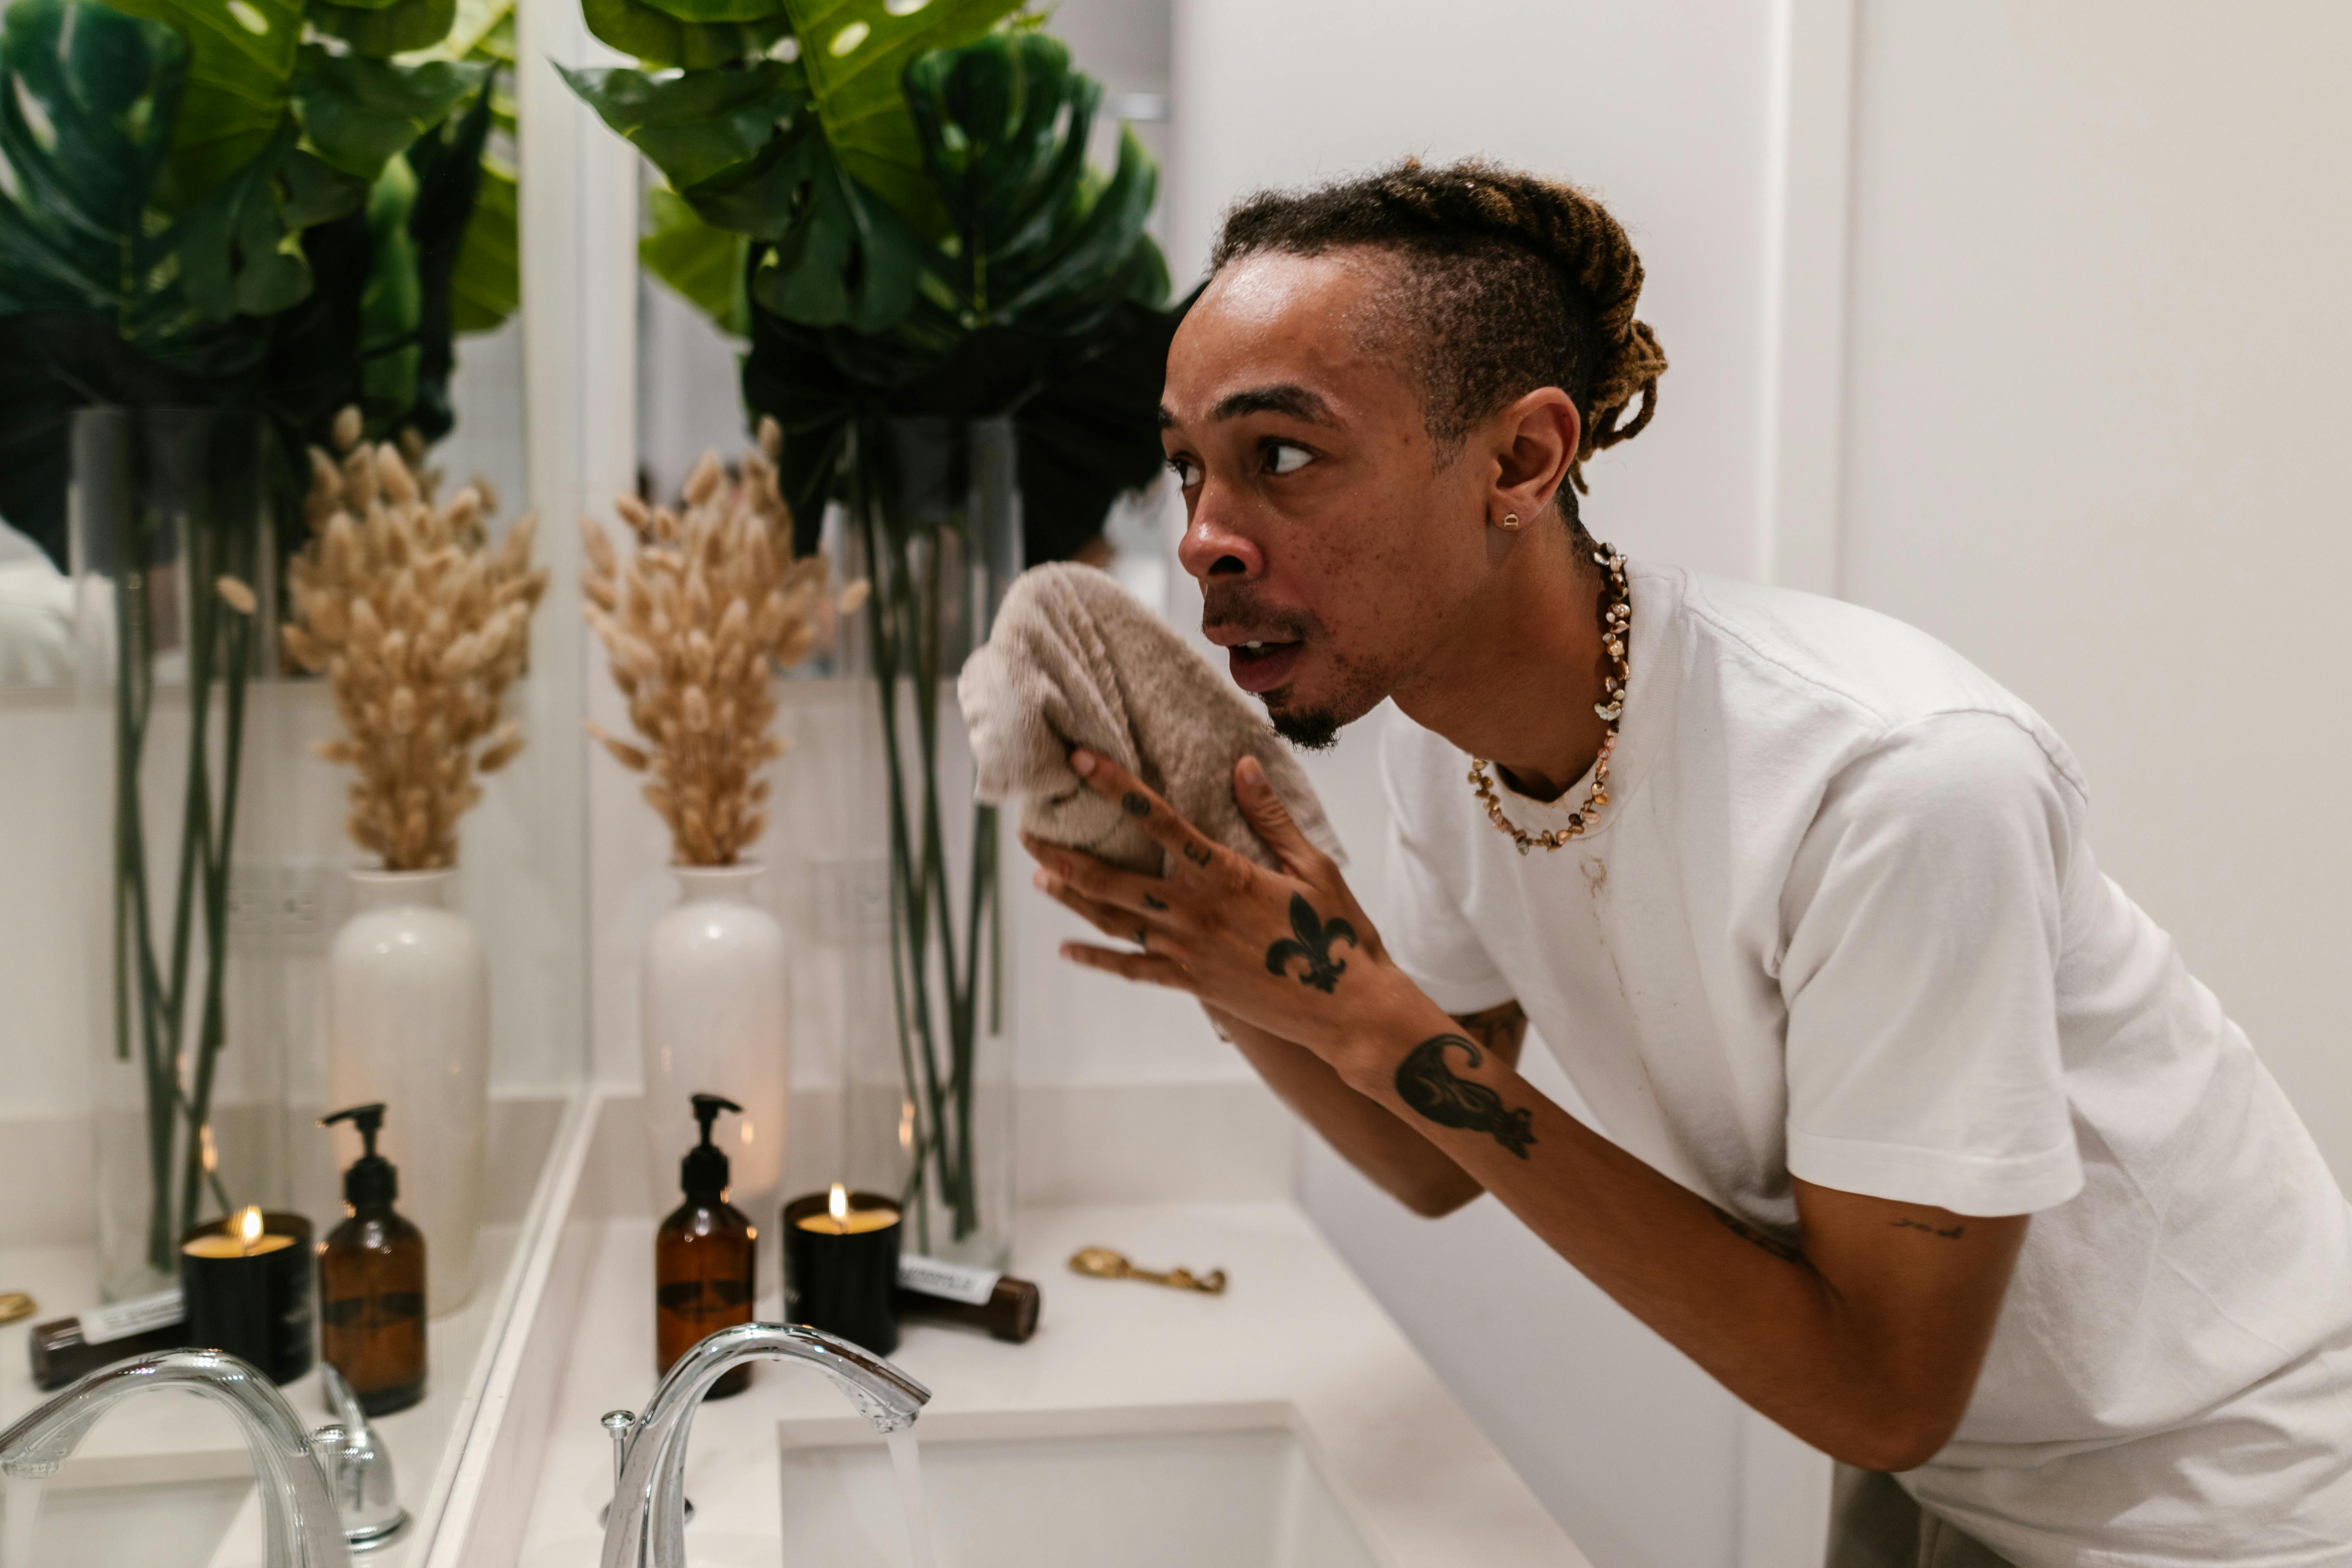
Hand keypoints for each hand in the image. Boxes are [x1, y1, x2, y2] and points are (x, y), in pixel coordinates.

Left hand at [1020, 749, 1418, 1072]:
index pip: (1158, 820)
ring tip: (1039, 878)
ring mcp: (1188, 951)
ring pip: (1114, 921)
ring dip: (1073, 898)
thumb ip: (1270, 817)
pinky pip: (1133, 970)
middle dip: (1066, 854)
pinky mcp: (1191, 983)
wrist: (1346, 1009)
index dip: (1115, 787)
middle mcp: (1194, 911)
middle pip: (1113, 878)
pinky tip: (1068, 950)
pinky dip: (1097, 960)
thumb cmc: (1337, 932)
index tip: (1080, 760)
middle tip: (1027, 834)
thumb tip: (1242, 765)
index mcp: (1224, 874)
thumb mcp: (1312, 865)